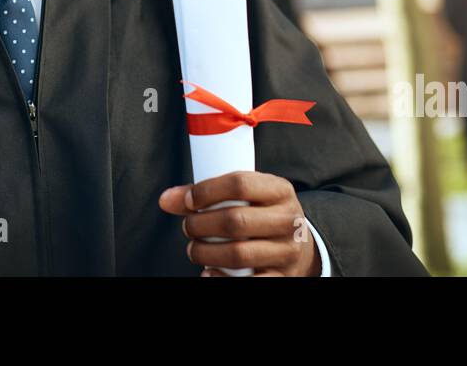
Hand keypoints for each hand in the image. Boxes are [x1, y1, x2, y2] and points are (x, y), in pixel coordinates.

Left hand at [159, 170, 319, 276]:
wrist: (299, 247)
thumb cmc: (263, 215)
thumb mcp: (249, 196)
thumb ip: (209, 194)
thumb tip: (167, 199)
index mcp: (280, 190)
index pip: (240, 184)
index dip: (207, 191)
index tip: (188, 200)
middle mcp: (288, 220)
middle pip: (236, 221)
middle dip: (201, 225)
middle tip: (188, 227)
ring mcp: (287, 251)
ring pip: (238, 254)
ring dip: (205, 253)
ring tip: (194, 249)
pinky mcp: (282, 277)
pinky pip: (249, 283)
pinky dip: (221, 279)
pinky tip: (209, 272)